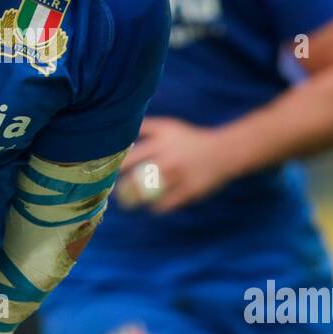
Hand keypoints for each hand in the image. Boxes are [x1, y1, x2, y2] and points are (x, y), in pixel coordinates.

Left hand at [119, 117, 246, 213]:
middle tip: (116, 192)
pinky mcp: (190, 190)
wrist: (222, 151)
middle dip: (123, 187)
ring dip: (137, 200)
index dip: (117, 168)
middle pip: (138, 177)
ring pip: (152, 194)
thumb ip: (146, 127)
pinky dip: (157, 206)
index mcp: (161, 143)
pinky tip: (152, 206)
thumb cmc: (189, 138)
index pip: (131, 157)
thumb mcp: (169, 127)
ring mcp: (180, 176)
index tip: (109, 174)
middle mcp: (169, 159)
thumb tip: (122, 129)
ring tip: (128, 203)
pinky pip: (168, 203)